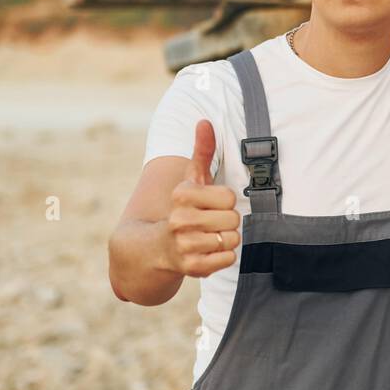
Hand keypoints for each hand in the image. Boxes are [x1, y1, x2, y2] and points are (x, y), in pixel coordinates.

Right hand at [166, 120, 240, 277]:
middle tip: (211, 223)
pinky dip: (224, 257)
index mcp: (182, 195)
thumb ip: (202, 151)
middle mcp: (179, 220)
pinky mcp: (191, 267)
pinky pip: (228, 259)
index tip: (210, 204)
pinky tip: (208, 252)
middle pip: (233, 219)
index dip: (225, 202)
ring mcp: (184, 245)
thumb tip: (205, 122)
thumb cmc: (183, 208)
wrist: (155, 247)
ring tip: (208, 237)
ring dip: (226, 239)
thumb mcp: (192, 180)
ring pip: (232, 240)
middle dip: (227, 221)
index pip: (230, 198)